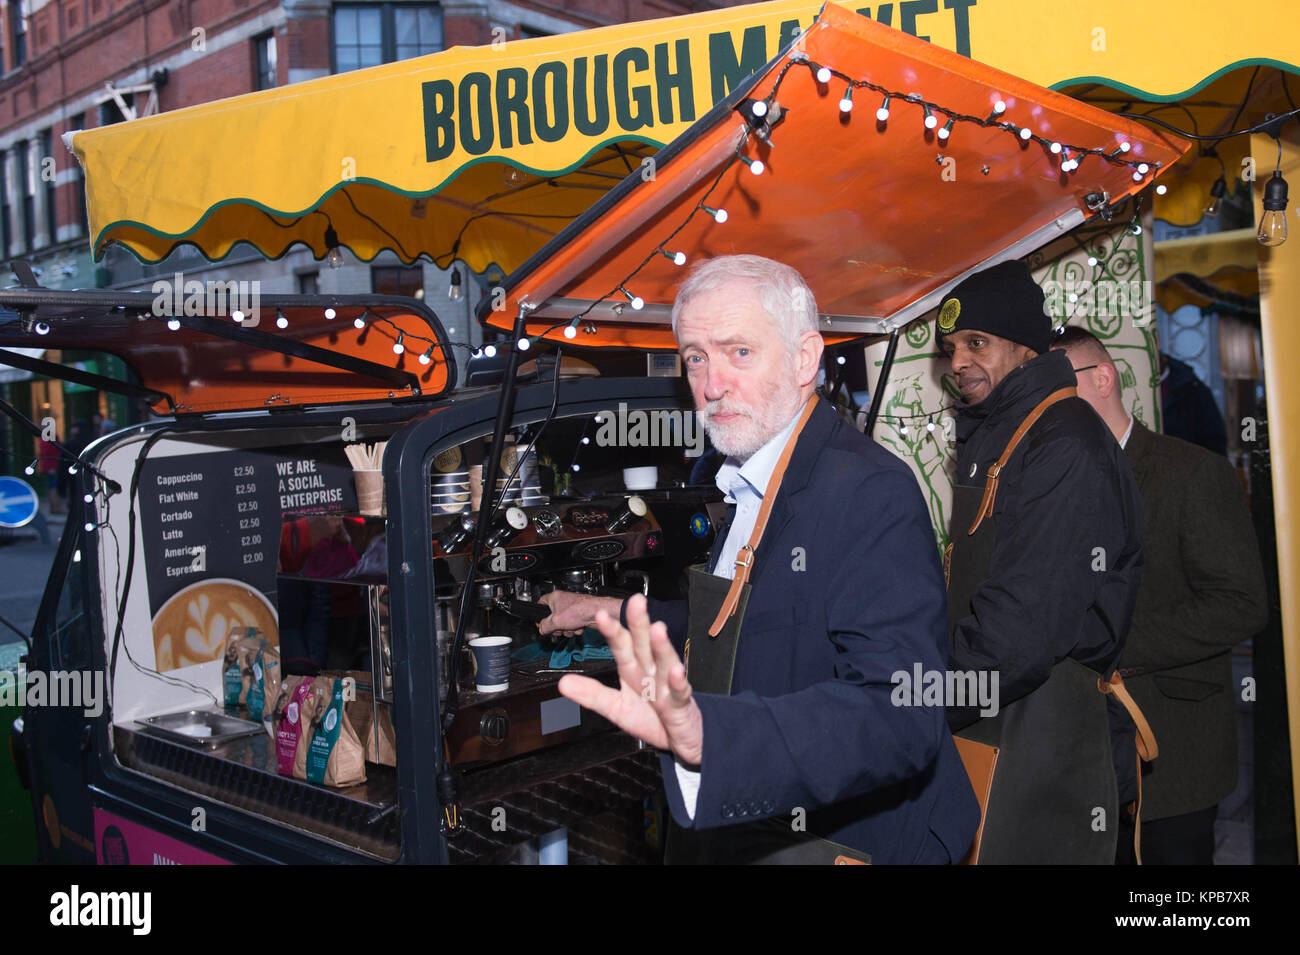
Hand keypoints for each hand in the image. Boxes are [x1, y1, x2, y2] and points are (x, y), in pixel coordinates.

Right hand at [537, 591, 620, 636]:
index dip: (539, 615)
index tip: (540, 623)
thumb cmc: (580, 610)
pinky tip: (578, 627)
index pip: (540, 604)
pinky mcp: (579, 615)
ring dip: (566, 630)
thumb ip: (544, 627)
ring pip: (562, 624)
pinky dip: (574, 629)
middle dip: (556, 627)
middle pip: (552, 618)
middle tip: (559, 628)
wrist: (597, 613)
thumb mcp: (556, 622)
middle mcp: (562, 602)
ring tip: (571, 628)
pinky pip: (572, 625)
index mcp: (554, 598)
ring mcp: (571, 609)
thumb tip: (541, 630)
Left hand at [558, 594, 702, 765]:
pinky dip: (679, 683)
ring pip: (665, 663)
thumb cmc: (650, 719)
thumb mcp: (615, 708)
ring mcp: (668, 687)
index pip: (622, 647)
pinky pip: (680, 693)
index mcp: (633, 670)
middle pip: (645, 646)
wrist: (679, 739)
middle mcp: (651, 673)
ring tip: (657, 629)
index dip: (612, 632)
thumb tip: (563, 683)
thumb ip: (592, 694)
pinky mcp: (681, 705)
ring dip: (661, 647)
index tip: (600, 616)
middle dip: (640, 625)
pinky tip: (676, 672)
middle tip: (636, 602)